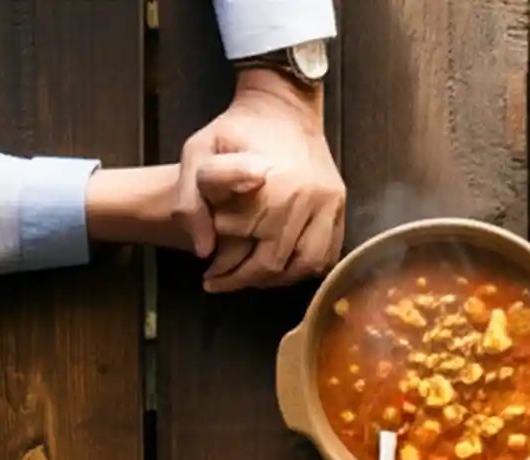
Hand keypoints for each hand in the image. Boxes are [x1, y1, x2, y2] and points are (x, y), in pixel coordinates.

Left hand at [176, 68, 344, 291]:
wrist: (284, 107)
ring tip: (251, 280)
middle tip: (220, 281)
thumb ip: (190, 201)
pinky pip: (326, 255)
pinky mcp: (340, 206)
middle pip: (272, 261)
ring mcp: (327, 201)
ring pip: (303, 266)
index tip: (207, 263)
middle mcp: (304, 194)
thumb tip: (204, 251)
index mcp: (268, 180)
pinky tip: (282, 269)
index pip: (241, 242)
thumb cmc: (235, 130)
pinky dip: (304, 270)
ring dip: (275, 281)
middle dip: (242, 279)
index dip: (220, 256)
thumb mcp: (197, 153)